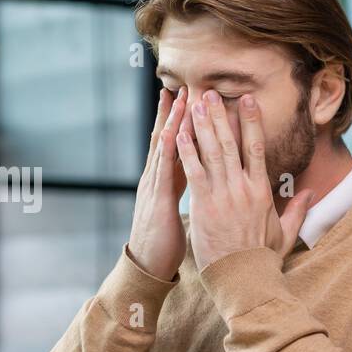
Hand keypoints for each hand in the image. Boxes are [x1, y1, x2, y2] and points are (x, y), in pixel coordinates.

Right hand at [127, 88, 188, 280]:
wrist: (146, 265)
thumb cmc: (165, 242)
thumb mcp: (179, 212)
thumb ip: (190, 192)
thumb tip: (205, 181)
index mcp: (165, 181)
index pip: (175, 145)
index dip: (183, 122)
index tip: (192, 99)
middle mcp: (157, 178)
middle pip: (167, 138)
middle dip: (176, 112)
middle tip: (185, 86)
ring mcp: (154, 186)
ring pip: (164, 147)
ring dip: (172, 120)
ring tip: (180, 97)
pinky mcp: (158, 199)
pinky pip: (163, 169)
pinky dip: (166, 148)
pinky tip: (170, 130)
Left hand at [175, 91, 312, 270]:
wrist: (243, 277)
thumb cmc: (261, 257)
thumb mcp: (285, 233)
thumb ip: (297, 210)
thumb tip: (310, 193)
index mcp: (261, 190)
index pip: (256, 148)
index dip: (251, 121)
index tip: (246, 100)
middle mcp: (242, 188)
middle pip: (231, 143)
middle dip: (220, 116)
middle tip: (211, 92)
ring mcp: (223, 195)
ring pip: (212, 153)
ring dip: (202, 126)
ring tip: (195, 104)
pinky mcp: (204, 205)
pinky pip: (193, 172)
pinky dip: (186, 151)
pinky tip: (179, 134)